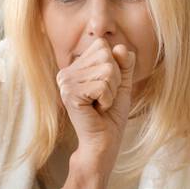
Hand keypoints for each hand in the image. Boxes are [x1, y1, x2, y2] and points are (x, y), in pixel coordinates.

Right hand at [56, 37, 135, 170]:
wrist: (103, 142)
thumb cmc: (111, 115)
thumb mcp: (122, 84)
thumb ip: (124, 63)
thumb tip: (120, 47)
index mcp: (75, 67)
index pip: (101, 46)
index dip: (114, 65)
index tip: (106, 87)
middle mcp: (66, 73)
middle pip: (105, 54)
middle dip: (114, 78)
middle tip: (104, 97)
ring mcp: (65, 83)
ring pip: (107, 69)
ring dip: (111, 90)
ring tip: (100, 104)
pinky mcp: (70, 94)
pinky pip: (102, 85)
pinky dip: (107, 99)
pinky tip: (97, 109)